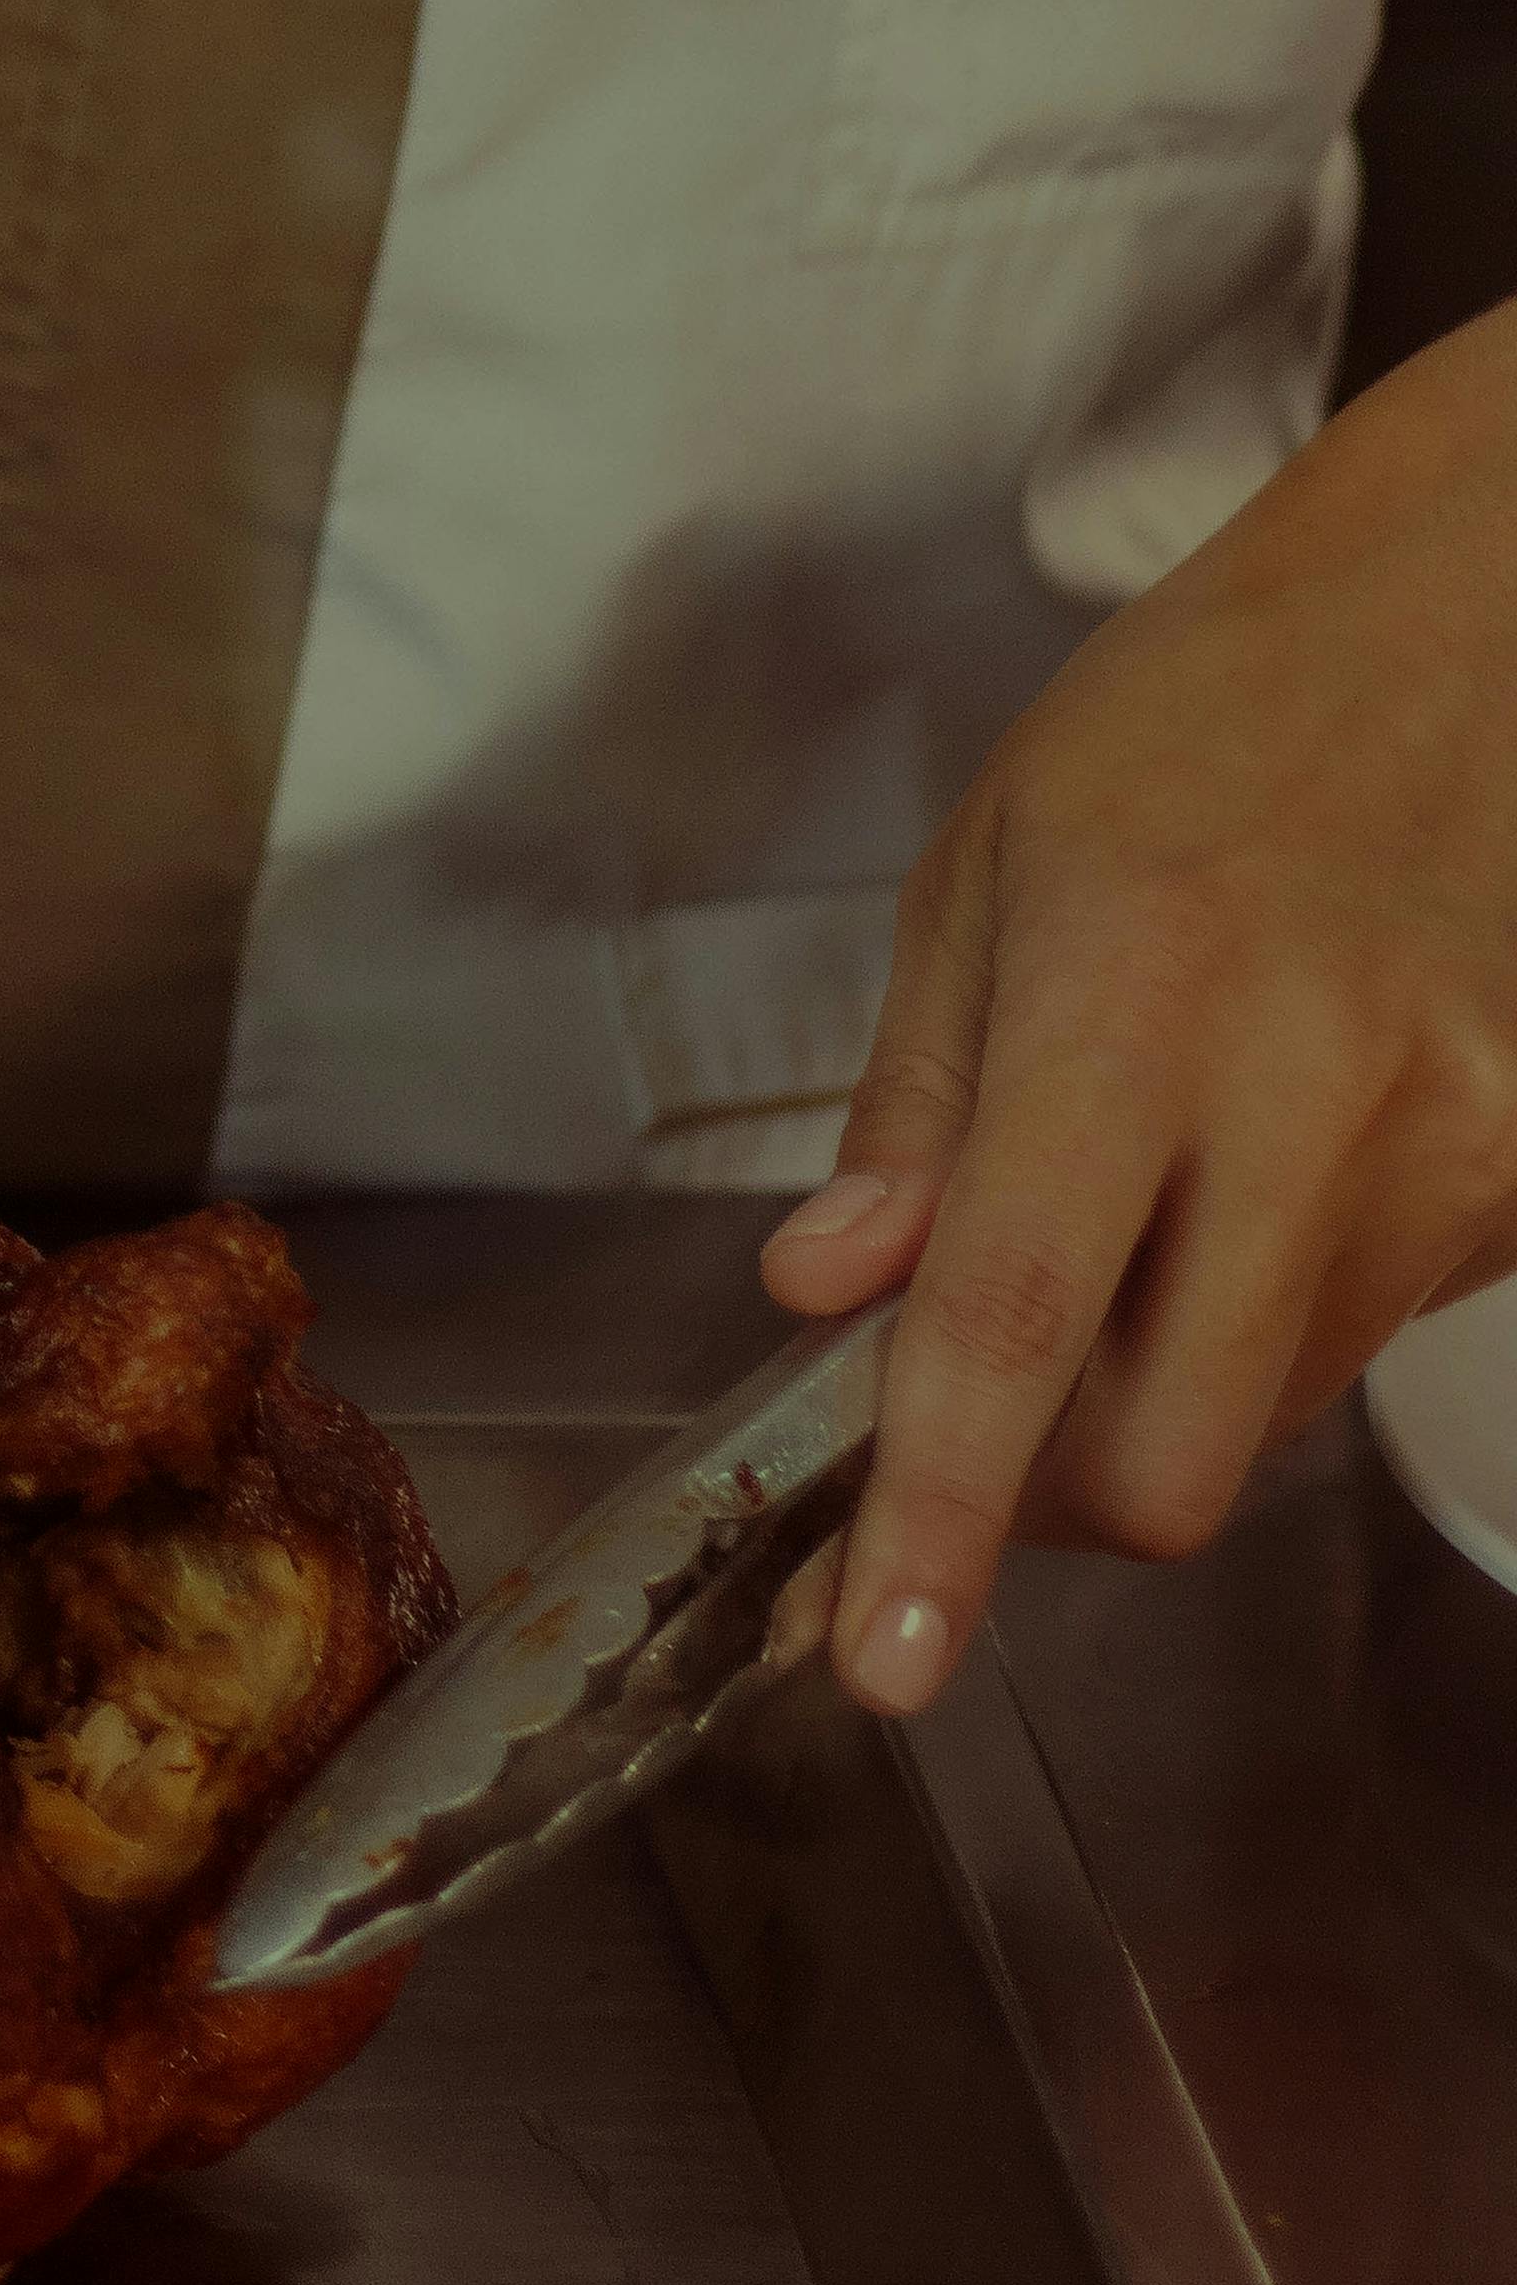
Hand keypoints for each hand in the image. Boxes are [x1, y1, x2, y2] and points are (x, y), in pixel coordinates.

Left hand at [757, 304, 1516, 1708]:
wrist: (1467, 624)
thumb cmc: (1208, 719)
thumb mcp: (991, 865)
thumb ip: (915, 1106)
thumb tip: (831, 1297)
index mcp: (1129, 987)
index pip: (1015, 1315)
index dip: (941, 1514)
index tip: (878, 1660)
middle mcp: (1309, 1083)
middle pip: (1172, 1449)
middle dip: (1056, 1494)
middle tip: (983, 1412)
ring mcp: (1454, 1141)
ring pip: (1274, 1408)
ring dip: (1175, 1370)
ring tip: (1157, 1182)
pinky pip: (1372, 1330)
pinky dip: (1287, 1298)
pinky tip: (1280, 1145)